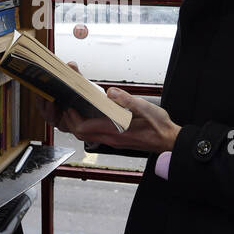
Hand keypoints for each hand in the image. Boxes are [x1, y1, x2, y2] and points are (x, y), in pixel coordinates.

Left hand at [35, 63, 180, 153]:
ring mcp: (111, 139)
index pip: (84, 128)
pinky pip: (93, 133)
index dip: (73, 117)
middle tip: (65, 103)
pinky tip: (88, 112)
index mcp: (115, 130)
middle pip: (80, 132)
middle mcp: (110, 137)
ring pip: (85, 134)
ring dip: (75, 122)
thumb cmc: (159, 126)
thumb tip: (110, 92)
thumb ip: (128, 101)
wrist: (168, 141)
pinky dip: (85, 124)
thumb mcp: (146, 109)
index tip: (70, 103)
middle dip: (68, 119)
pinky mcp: (114, 138)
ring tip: (72, 106)